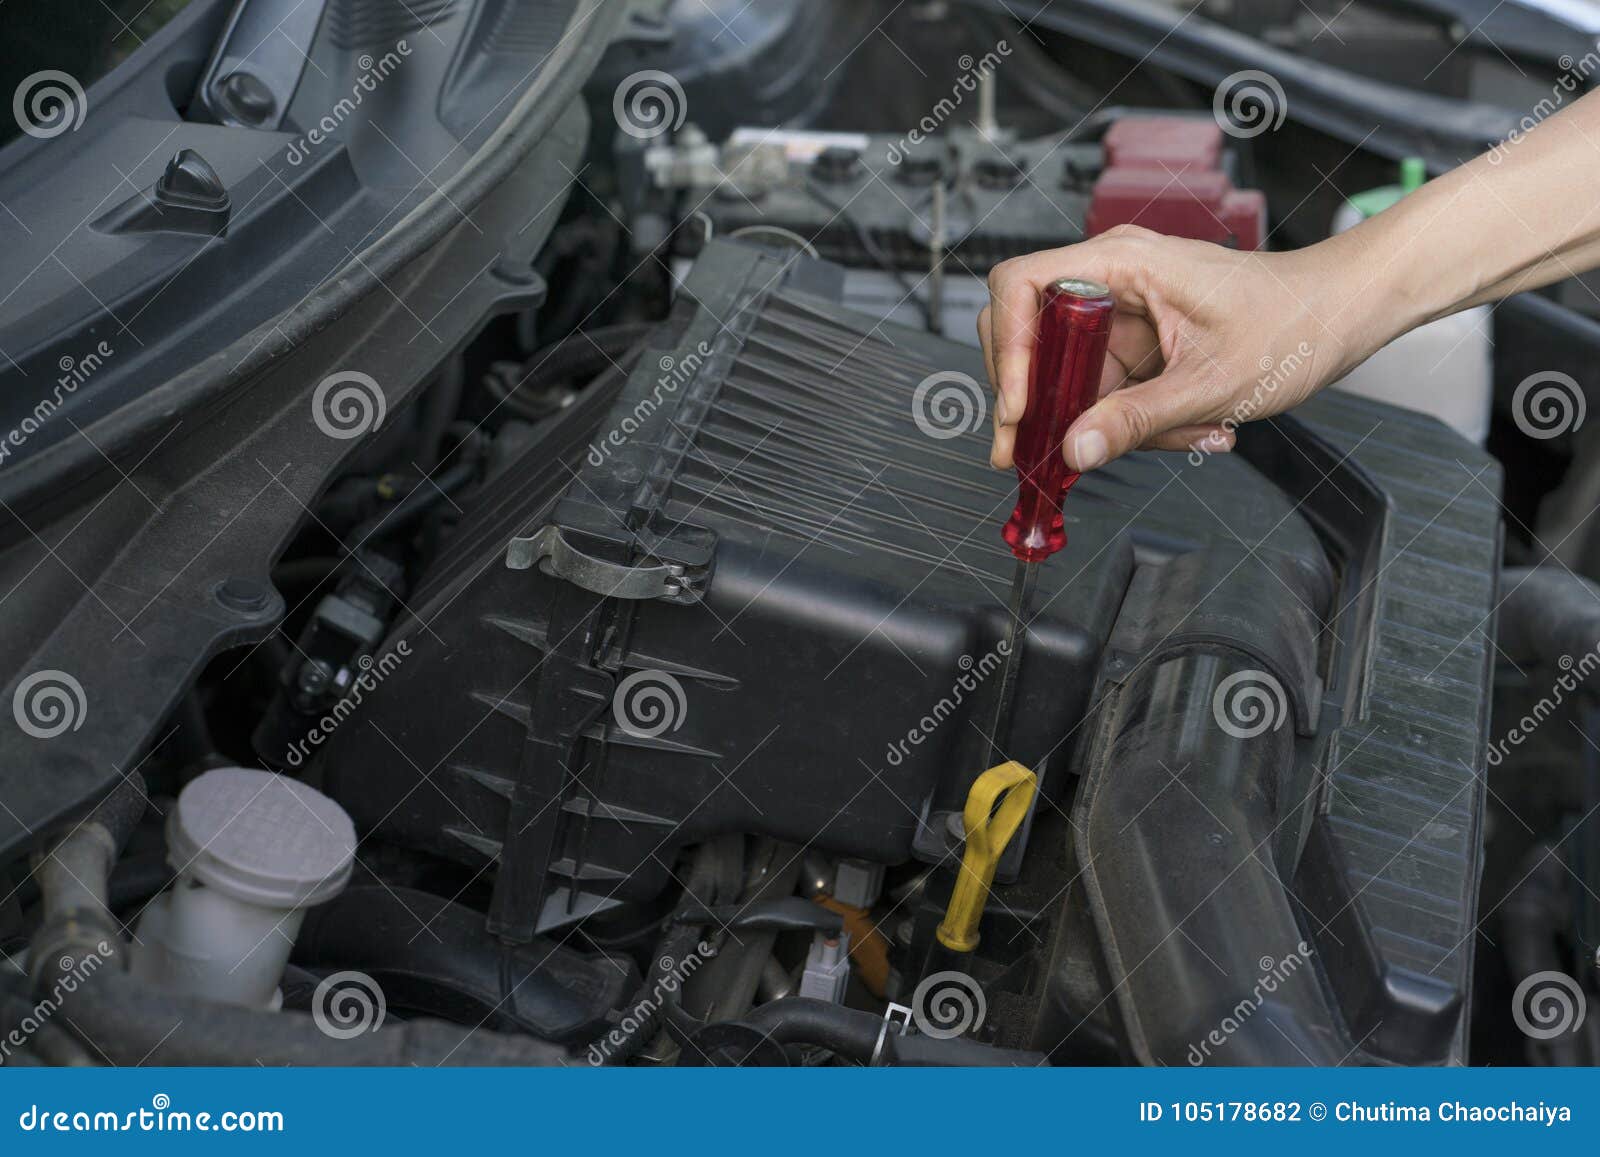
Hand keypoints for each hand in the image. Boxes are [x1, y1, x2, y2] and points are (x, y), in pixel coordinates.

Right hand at [978, 225, 1380, 472]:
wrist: (1343, 312)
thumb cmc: (1294, 320)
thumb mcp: (1211, 382)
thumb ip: (1135, 420)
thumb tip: (1073, 451)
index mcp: (1121, 263)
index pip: (1020, 286)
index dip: (1007, 348)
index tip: (1019, 407)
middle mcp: (1111, 280)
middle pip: (1028, 335)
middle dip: (1034, 402)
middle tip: (1033, 454)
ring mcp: (1120, 314)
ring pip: (1068, 376)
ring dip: (1102, 421)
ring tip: (1179, 434)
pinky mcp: (1136, 344)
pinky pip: (1105, 391)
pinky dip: (1134, 423)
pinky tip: (1190, 429)